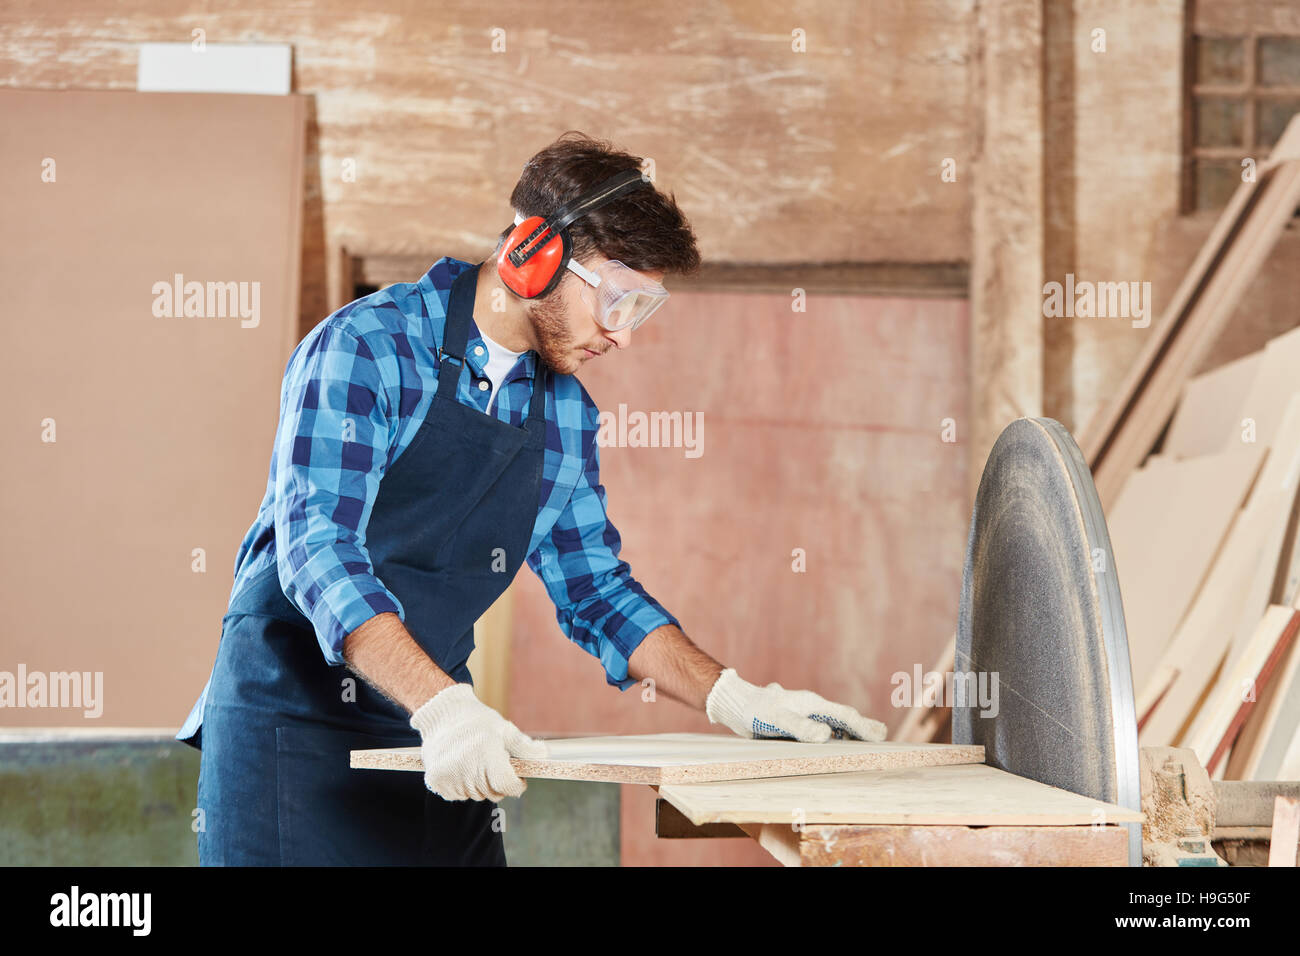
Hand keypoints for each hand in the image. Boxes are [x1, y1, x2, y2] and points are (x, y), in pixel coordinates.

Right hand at [408, 683, 547, 800]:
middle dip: (499, 784)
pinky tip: (461, 768)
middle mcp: (467, 767)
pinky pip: (457, 795)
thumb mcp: (503, 728)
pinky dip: (462, 787)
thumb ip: (523, 745)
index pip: (506, 785)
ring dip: (479, 785)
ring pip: (475, 795)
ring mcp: (449, 776)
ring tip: (475, 763)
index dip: (516, 785)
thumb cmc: (477, 721)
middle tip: (494, 766)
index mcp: (486, 753)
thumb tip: (543, 754)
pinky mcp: (436, 781)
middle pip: (492, 793)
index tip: (519, 780)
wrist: (442, 715)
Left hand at [705, 668, 887, 742]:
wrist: (737, 705)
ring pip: (832, 720)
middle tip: (882, 734)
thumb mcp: (777, 720)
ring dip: (850, 729)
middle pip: (842, 716)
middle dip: (861, 726)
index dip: (862, 726)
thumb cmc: (756, 711)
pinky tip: (836, 740)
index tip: (879, 735)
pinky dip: (834, 731)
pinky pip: (820, 726)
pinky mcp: (795, 720)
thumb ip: (801, 727)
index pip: (843, 715)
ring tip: (866, 738)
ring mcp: (803, 712)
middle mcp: (810, 706)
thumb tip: (827, 734)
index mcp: (811, 703)